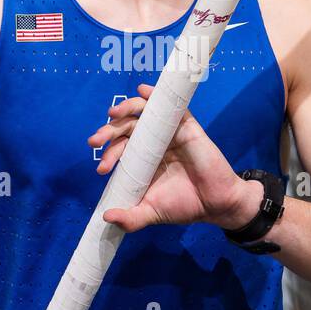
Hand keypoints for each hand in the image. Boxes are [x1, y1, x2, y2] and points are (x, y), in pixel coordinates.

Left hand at [87, 83, 260, 233]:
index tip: (101, 170)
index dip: (108, 155)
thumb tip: (106, 217)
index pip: (120, 149)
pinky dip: (155, 96)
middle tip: (95, 141)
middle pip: (126, 128)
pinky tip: (143, 91)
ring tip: (113, 114)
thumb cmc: (184, 206)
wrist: (215, 204)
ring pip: (143, 113)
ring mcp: (168, 133)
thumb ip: (130, 218)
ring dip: (125, 109)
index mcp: (143, 160)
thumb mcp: (151, 212)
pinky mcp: (186, 127)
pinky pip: (170, 106)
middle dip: (108, 131)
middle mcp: (153, 144)